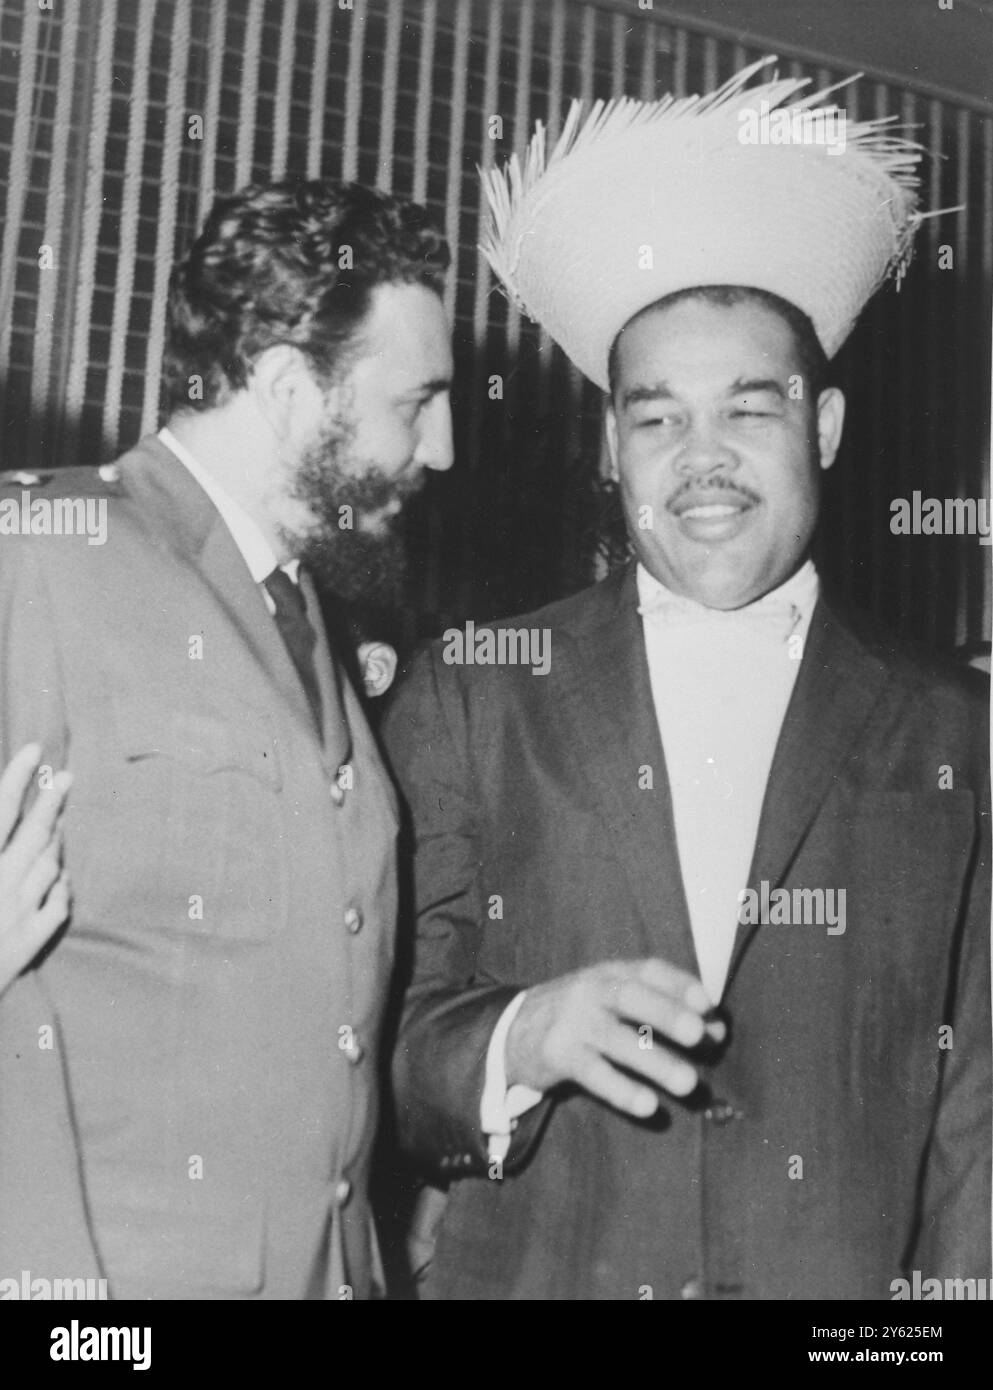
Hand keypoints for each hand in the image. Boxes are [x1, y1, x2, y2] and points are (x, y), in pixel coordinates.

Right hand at [0, 744, 72, 996]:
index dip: (16, 778)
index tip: (34, 750)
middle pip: (34, 833)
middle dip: (51, 802)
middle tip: (68, 778)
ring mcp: (18, 914)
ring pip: (50, 865)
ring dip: (56, 842)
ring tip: (58, 825)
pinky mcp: (29, 943)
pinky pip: (58, 905)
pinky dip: (61, 886)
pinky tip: (61, 877)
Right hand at [505, 957, 723, 1117]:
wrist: (515, 1028)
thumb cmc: (584, 1015)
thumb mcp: (617, 1003)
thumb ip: (664, 1011)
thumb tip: (718, 1031)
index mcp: (611, 973)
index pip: (648, 971)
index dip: (680, 984)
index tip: (710, 1004)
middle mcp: (591, 991)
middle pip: (631, 997)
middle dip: (667, 1014)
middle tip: (699, 1035)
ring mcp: (573, 1022)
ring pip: (616, 1039)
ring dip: (654, 1061)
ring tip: (689, 1084)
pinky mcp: (557, 1055)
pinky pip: (593, 1074)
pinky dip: (621, 1090)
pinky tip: (648, 1106)